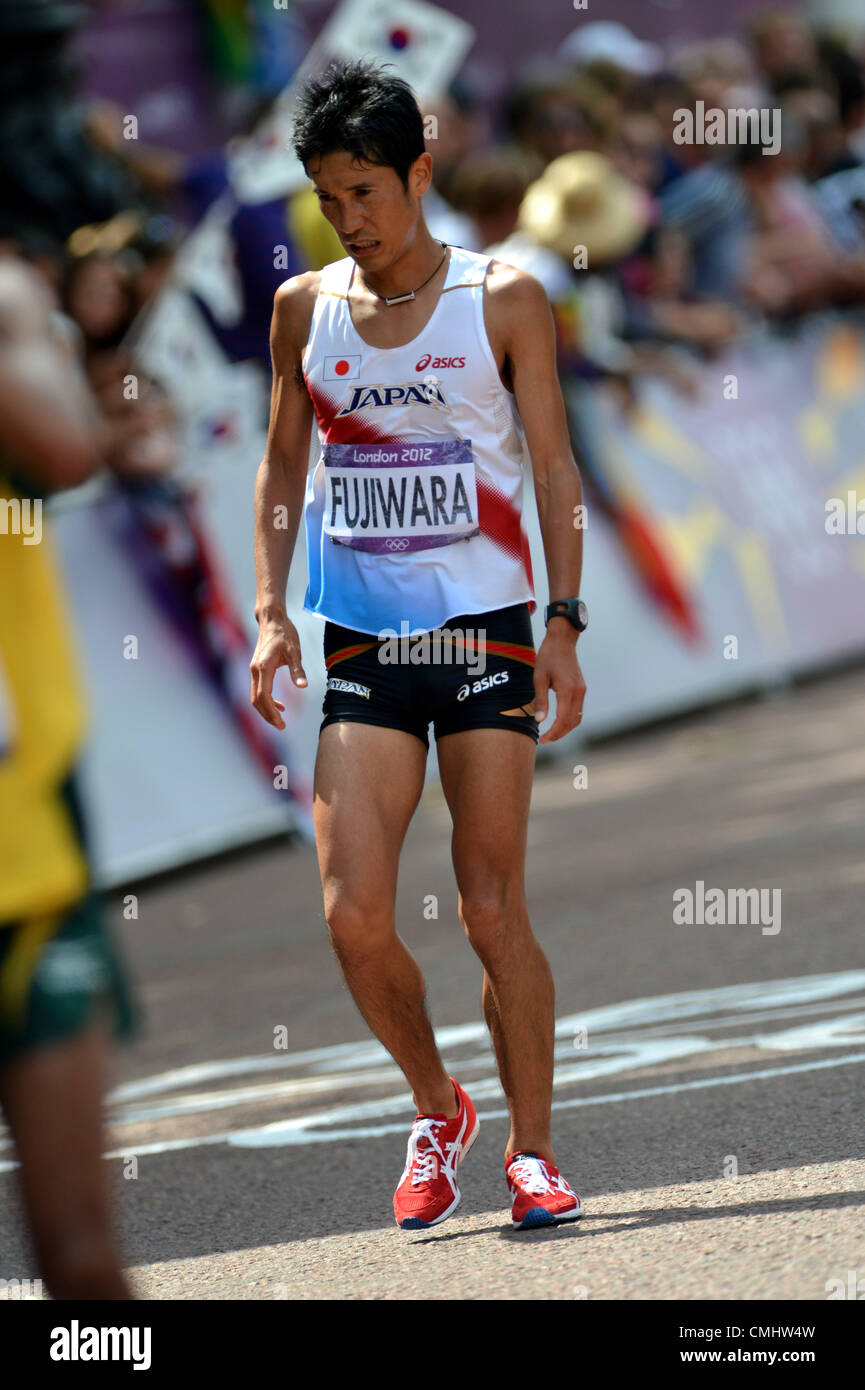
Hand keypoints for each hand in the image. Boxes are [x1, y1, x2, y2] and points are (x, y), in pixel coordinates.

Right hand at [249, 615, 306, 728]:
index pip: (264, 697)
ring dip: (266, 709)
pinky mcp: (256, 669)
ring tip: (280, 719)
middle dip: (268, 715)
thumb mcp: (295, 652)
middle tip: (281, 726)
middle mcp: (255, 670)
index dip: (271, 712)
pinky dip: (266, 700)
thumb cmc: (285, 634)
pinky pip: (258, 690)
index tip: (282, 723)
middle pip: (256, 700)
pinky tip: (280, 705)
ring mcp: (253, 670)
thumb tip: (303, 687)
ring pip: (255, 696)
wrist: (272, 620)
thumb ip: (298, 670)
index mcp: (263, 667)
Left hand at [533, 625, 585, 743]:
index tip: (544, 740)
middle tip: (546, 740)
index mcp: (567, 690)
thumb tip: (539, 721)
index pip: (563, 719)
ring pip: (578, 718)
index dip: (554, 732)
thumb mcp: (539, 678)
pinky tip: (559, 722)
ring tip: (552, 733)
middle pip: (572, 722)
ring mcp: (582, 690)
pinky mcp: (582, 688)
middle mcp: (578, 692)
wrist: (562, 641)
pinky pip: (578, 710)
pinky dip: (570, 719)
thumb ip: (541, 700)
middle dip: (559, 734)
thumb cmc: (548, 657)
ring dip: (566, 728)